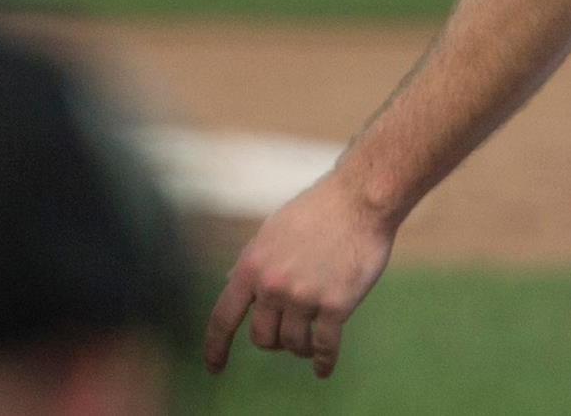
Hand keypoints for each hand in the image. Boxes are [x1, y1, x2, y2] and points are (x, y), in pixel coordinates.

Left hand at [203, 171, 398, 379]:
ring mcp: (304, 296)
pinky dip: (323, 362)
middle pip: (262, 338)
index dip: (216, 346)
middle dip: (273, 339)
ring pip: (293, 345)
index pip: (223, 316)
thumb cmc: (314, 213)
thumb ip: (251, 263)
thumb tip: (230, 282)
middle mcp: (273, 285)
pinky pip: (325, 347)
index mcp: (251, 266)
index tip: (214, 368)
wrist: (357, 202)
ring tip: (309, 336)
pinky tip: (322, 368)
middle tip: (286, 331)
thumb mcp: (270, 233)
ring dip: (300, 347)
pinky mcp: (337, 305)